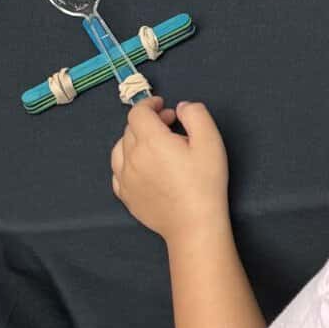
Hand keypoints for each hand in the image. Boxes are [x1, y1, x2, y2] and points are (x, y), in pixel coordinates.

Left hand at [111, 96, 229, 245]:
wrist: (193, 223)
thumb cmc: (204, 181)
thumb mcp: (210, 141)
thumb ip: (195, 114)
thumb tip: (181, 107)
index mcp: (150, 141)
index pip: (138, 113)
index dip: (149, 104)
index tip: (163, 106)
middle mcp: (131, 157)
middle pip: (130, 129)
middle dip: (148, 120)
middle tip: (169, 124)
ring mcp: (125, 178)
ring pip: (120, 149)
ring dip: (134, 140)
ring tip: (153, 144)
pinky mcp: (125, 196)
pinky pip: (117, 171)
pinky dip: (127, 161)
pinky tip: (143, 166)